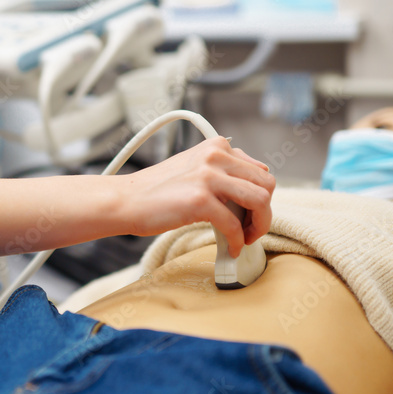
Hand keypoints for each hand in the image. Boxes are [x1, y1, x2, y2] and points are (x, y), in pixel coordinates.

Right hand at [118, 137, 274, 256]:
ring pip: (260, 201)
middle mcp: (216, 155)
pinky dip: (237, 241)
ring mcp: (208, 176)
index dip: (260, 196)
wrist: (126, 200)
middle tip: (250, 229)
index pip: (260, 171)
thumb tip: (250, 194)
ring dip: (258, 226)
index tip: (249, 213)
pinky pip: (235, 225)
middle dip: (263, 212)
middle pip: (266, 184)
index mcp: (217, 146)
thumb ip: (222, 173)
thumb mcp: (194, 168)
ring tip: (245, 238)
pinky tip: (230, 247)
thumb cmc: (157, 190)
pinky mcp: (200, 200)